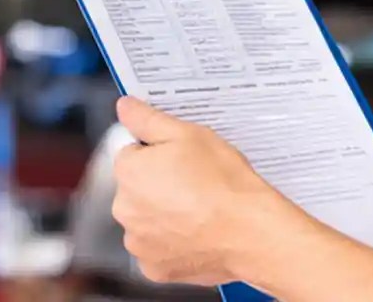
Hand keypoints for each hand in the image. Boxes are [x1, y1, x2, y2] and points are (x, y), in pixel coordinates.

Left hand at [111, 97, 286, 285]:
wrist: (248, 230)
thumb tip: (124, 106)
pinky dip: (174, 241)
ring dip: (165, 214)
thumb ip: (149, 119)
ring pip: (147, 219)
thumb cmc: (223, 181)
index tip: (185, 159)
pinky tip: (198, 232)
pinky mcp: (154, 266)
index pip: (133, 154)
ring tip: (201, 209)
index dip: (160, 153)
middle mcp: (124, 208)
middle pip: (137, 188)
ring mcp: (137, 241)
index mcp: (129, 171)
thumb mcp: (189, 135)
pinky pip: (158, 248)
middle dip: (160, 184)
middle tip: (197, 183)